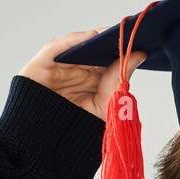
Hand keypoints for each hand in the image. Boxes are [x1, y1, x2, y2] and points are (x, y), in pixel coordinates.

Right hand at [18, 31, 147, 120]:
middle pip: (92, 49)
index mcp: (90, 81)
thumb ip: (118, 80)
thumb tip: (139, 55)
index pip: (107, 60)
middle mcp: (74, 71)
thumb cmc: (74, 131)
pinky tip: (90, 37)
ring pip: (75, 46)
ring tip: (112, 33)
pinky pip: (55, 48)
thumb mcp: (103, 105)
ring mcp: (57, 68)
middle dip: (110, 41)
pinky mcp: (39, 65)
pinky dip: (72, 41)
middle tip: (128, 31)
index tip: (139, 39)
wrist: (42, 147)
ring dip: (94, 38)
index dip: (121, 49)